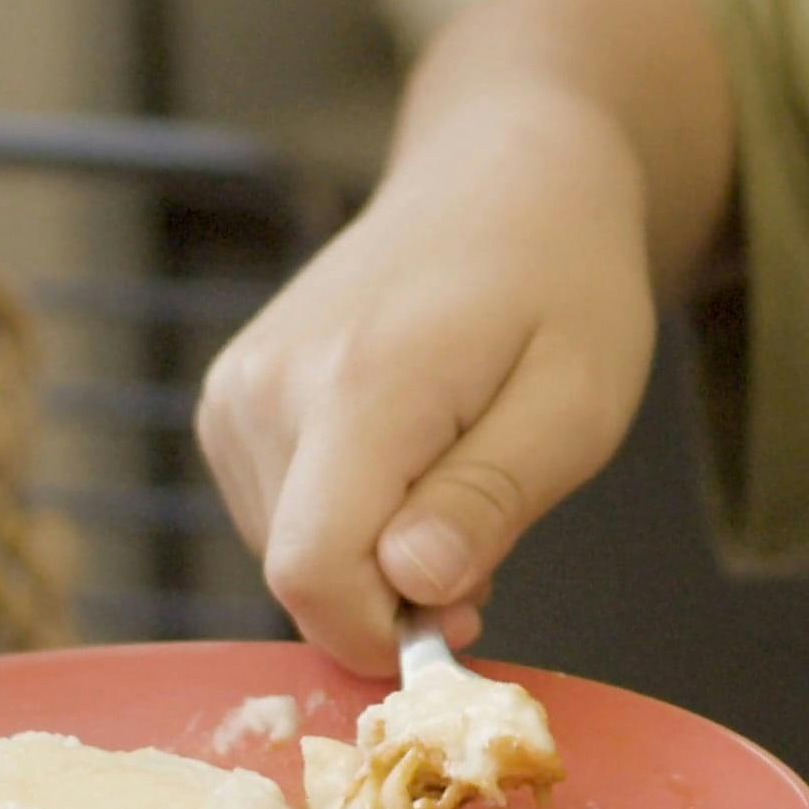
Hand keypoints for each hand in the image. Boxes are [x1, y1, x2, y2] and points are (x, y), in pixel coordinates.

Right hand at [198, 104, 659, 674]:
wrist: (502, 175)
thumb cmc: (562, 284)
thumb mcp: (580, 402)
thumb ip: (492, 497)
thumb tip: (413, 587)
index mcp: (361, 383)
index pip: (312, 573)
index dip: (386, 632)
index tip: (469, 608)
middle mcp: (269, 386)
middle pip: (301, 573)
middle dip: (394, 592)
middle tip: (486, 526)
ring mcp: (235, 390)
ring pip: (285, 554)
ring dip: (373, 555)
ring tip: (452, 470)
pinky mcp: (228, 400)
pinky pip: (275, 516)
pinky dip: (343, 519)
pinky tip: (406, 456)